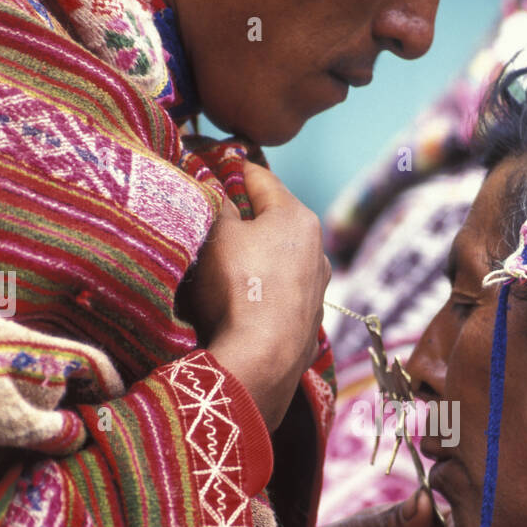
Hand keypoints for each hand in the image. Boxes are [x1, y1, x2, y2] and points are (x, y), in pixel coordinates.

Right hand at [184, 161, 329, 430]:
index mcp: (297, 217)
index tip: (208, 165)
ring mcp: (318, 289)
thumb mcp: (216, 235)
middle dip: (244, 216)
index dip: (230, 168)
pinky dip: (264, 290)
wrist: (262, 361)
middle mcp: (317, 249)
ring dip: (256, 256)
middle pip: (274, 219)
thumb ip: (216, 204)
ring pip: (281, 258)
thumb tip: (215, 188)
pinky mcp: (310, 323)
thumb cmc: (238, 287)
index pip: (259, 177)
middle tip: (210, 217)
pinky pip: (282, 293)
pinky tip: (243, 301)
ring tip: (223, 264)